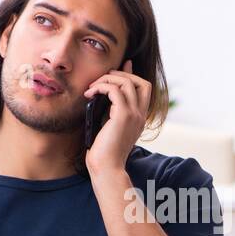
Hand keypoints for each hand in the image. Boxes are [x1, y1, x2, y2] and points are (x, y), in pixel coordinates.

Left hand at [82, 58, 149, 175]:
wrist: (106, 168)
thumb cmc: (104, 152)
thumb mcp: (108, 128)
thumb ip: (109, 112)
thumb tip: (101, 96)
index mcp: (140, 118)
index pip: (144, 89)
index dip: (133, 75)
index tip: (120, 67)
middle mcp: (141, 115)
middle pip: (140, 81)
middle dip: (120, 74)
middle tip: (101, 79)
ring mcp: (134, 114)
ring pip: (127, 82)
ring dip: (107, 79)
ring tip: (91, 88)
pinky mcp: (123, 115)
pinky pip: (114, 90)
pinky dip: (101, 87)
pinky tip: (89, 94)